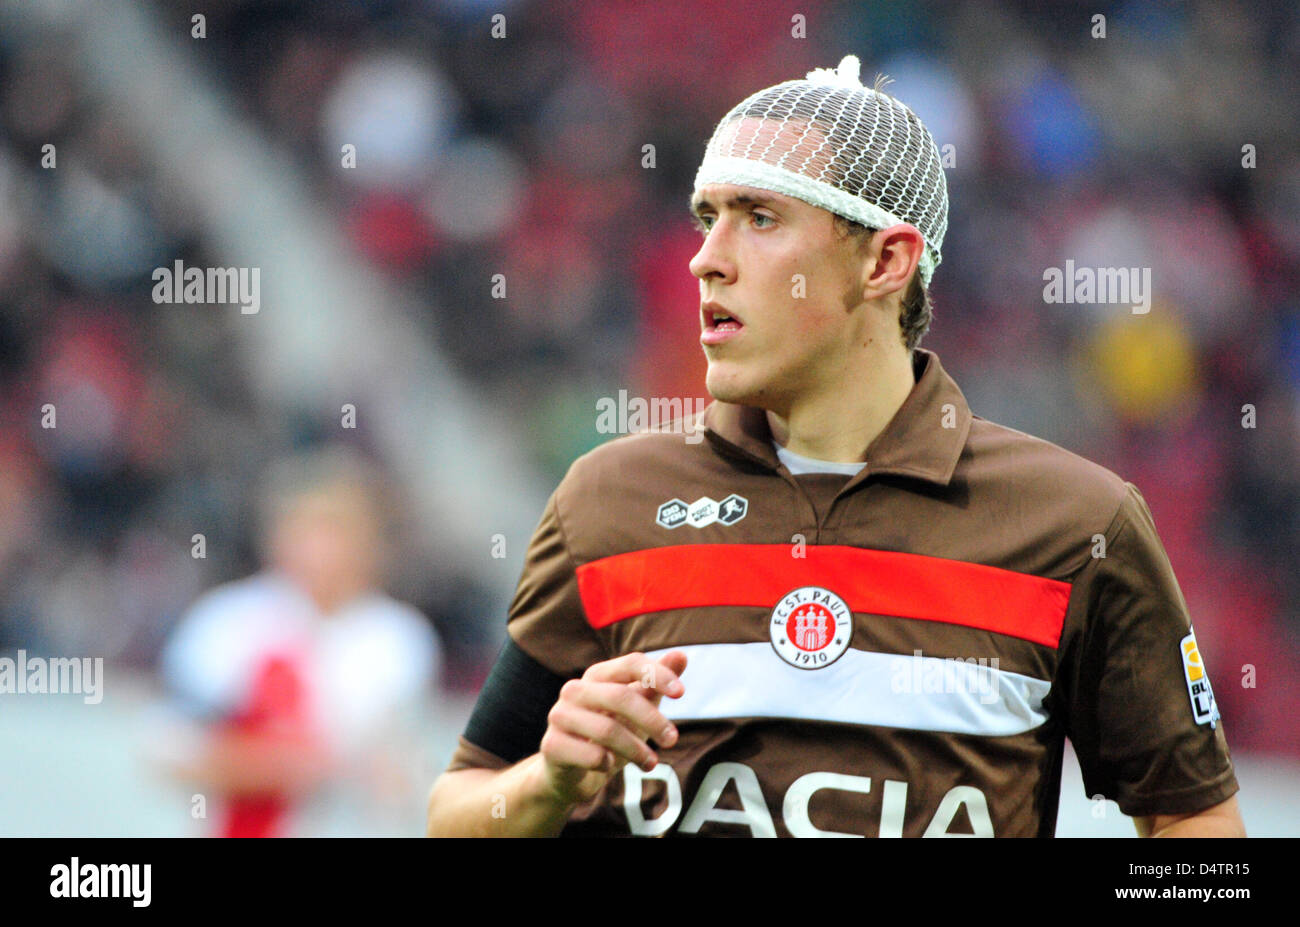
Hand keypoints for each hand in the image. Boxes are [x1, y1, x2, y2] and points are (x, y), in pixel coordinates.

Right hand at [538, 650, 687, 805]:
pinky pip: (592, 755)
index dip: (657, 675)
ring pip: (608, 729)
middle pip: (621, 697)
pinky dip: (608, 763)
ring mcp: (559, 716)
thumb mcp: (637, 708)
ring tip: (650, 763)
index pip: (630, 663)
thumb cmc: (608, 734)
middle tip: (673, 739)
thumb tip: (682, 655)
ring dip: (636, 749)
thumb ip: (655, 683)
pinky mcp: (552, 745)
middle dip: (652, 720)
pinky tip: (609, 766)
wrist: (570, 774)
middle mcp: (574, 690)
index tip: (681, 693)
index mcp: (597, 675)